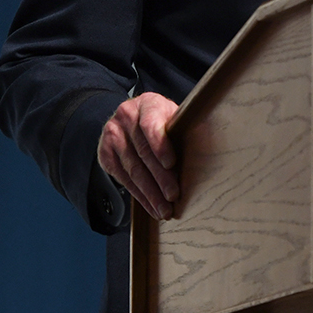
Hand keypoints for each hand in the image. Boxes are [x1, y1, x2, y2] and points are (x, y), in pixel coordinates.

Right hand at [97, 93, 180, 219]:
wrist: (134, 119)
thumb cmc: (163, 121)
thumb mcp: (175, 118)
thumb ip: (184, 130)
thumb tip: (208, 153)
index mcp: (148, 104)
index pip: (151, 124)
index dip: (161, 146)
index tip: (172, 164)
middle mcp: (126, 115)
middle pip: (143, 151)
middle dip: (160, 178)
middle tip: (173, 196)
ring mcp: (112, 134)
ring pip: (132, 169)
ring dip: (149, 193)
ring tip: (164, 209)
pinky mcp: (105, 153)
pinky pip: (122, 178)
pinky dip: (138, 195)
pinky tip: (150, 206)